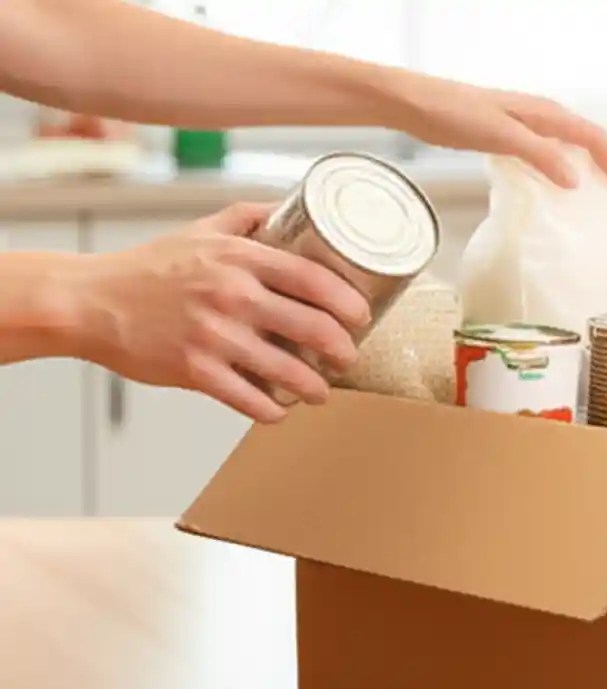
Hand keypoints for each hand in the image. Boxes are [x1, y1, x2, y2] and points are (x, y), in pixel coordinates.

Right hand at [75, 203, 370, 422]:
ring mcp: (215, 335)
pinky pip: (250, 399)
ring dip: (315, 388)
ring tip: (321, 391)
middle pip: (313, 327)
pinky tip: (280, 410)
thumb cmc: (149, 267)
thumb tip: (291, 205)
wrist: (89, 301)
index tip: (363, 315)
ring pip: (288, 371)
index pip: (313, 278)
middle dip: (343, 350)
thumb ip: (247, 216)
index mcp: (239, 259)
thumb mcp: (200, 230)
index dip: (348, 301)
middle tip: (349, 357)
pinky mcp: (195, 370)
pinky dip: (273, 410)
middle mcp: (232, 295)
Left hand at [388, 74, 606, 194]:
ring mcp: (526, 125)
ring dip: (585, 170)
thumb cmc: (456, 115)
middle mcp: (542, 116)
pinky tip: (552, 192)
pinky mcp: (510, 136)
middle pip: (587, 141)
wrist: (417, 104)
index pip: (594, 137)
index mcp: (547, 113)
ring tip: (592, 199)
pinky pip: (547, 154)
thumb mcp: (502, 136)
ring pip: (569, 147)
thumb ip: (540, 156)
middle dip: (606, 167)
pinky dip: (559, 171)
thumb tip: (575, 181)